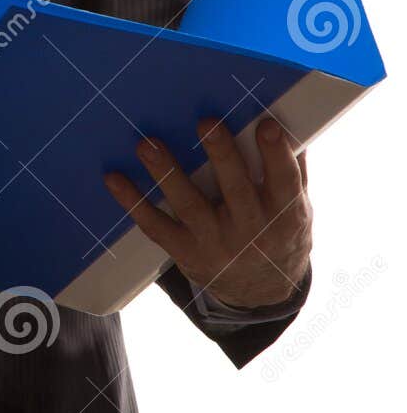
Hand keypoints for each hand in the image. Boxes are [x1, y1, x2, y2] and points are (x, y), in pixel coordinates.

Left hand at [103, 116, 312, 310]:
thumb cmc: (279, 231)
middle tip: (206, 122)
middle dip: (222, 156)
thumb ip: (291, 168)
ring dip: (167, 174)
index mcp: (286, 215)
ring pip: (190, 206)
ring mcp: (215, 244)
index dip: (276, 155)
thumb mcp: (298, 207)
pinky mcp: (186, 252)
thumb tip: (281, 120)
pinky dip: (133, 203)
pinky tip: (115, 178)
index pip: (285, 182)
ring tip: (148, 145)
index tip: (267, 127)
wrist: (262, 291)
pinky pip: (156, 227)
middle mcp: (251, 231)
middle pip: (236, 190)